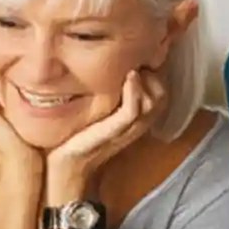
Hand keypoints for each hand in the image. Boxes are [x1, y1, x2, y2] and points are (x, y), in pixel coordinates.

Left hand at [44, 68, 165, 202]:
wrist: (66, 167)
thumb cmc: (77, 139)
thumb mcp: (97, 113)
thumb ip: (109, 98)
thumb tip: (110, 70)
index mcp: (135, 121)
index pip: (160, 95)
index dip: (155, 75)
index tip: (138, 62)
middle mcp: (136, 126)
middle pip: (161, 97)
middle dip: (154, 76)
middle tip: (135, 64)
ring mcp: (127, 129)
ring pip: (153, 102)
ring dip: (146, 80)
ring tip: (133, 68)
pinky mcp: (114, 132)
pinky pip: (133, 110)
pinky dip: (135, 91)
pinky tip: (130, 77)